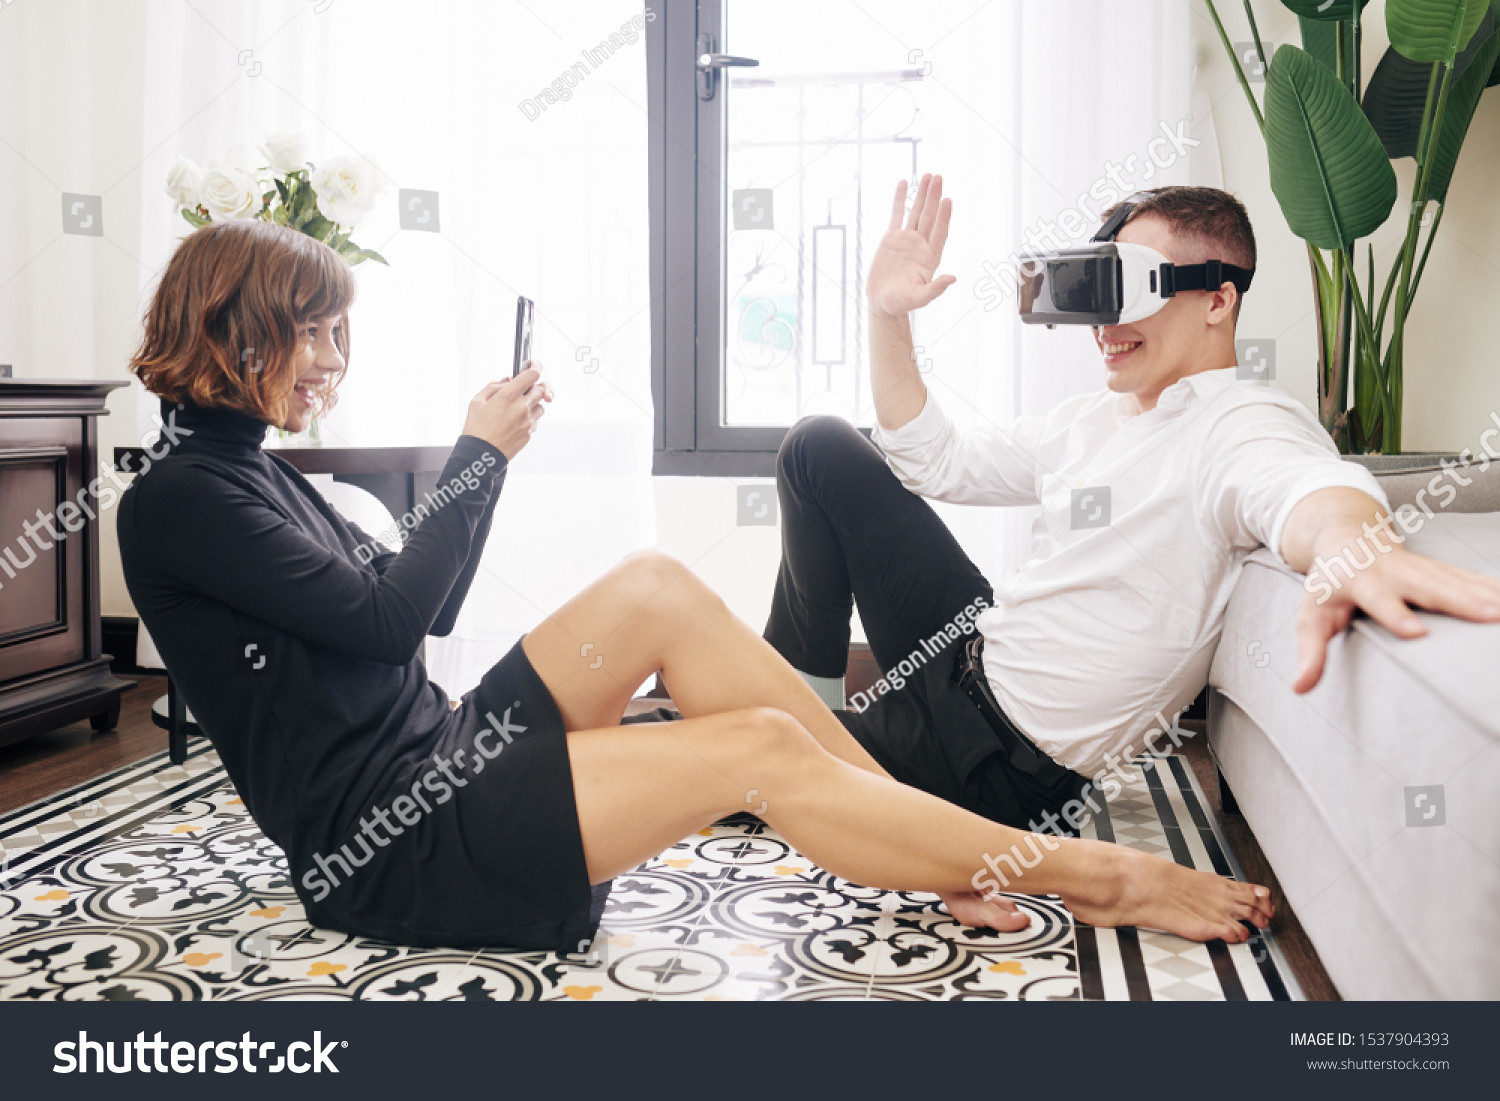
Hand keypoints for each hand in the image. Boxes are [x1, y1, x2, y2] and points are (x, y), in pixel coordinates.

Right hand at [461, 363, 553, 460]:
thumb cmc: (476, 429)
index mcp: (508, 395)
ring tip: (517, 409)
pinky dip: (529, 419)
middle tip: (526, 389)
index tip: (534, 366)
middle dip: (534, 387)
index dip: (535, 367)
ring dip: (533, 404)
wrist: (479, 455)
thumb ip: (493, 387)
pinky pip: (535, 421)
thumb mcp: (477, 401)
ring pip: (541, 406)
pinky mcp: (529, 434)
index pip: (532, 375)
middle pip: (541, 389)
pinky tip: (514, 423)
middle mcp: (521, 407)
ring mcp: (527, 422)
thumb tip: (507, 381)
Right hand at [867, 173, 955, 317]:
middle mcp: (921, 244)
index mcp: (930, 257)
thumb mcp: (919, 298)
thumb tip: (953, 278)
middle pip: (929, 216)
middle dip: (934, 197)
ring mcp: (907, 239)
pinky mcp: (891, 238)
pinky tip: (904, 183)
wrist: (883, 302)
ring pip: (916, 212)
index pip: (940, 232)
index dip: (944, 217)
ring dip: (922, 194)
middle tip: (939, 177)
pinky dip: (900, 199)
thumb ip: (935, 289)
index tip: (947, 200)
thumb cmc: (901, 303)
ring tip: (928, 175)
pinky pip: (897, 214)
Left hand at [1294, 543, 1499, 691]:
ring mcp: (1419, 567)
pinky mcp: (1437, 568)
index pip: (1377, 599)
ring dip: (1485, 595)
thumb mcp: (1311, 616)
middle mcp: (1392, 571)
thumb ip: (1310, 651)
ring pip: (1456, 580)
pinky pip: (1469, 578)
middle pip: (1428, 585)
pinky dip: (1492, 588)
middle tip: (1489, 617)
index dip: (1395, 613)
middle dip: (1459, 601)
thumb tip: (1299, 687)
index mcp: (1358, 581)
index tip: (1416, 632)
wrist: (1345, 537)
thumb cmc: (1328, 586)